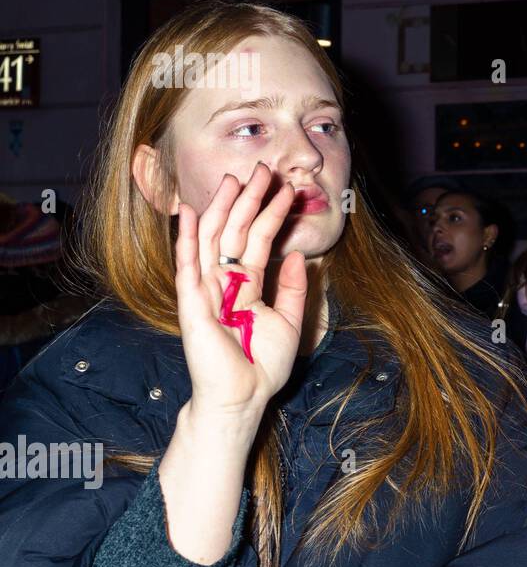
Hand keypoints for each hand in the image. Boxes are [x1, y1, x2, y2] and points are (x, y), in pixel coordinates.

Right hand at [174, 161, 308, 430]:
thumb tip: (300, 255)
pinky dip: (186, 237)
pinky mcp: (192, 303)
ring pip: (211, 240)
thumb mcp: (289, 320)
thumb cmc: (262, 364)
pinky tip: (188, 211)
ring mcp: (205, 290)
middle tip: (263, 169)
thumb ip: (293, 288)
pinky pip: (187, 265)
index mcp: (246, 285)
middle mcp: (223, 282)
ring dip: (221, 208)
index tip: (285, 188)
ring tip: (234, 178)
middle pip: (234, 232)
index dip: (271, 214)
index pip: (257, 240)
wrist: (243, 396)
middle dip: (247, 200)